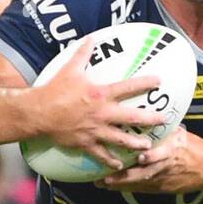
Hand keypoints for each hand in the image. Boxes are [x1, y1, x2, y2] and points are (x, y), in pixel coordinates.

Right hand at [34, 33, 166, 169]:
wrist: (39, 113)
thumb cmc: (54, 90)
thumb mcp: (70, 69)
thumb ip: (83, 54)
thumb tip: (90, 39)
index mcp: (101, 94)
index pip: (128, 87)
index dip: (145, 83)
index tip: (159, 81)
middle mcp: (102, 113)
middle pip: (132, 117)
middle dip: (150, 119)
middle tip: (163, 120)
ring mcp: (95, 130)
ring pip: (121, 139)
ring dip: (135, 143)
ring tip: (147, 146)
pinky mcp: (86, 143)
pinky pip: (101, 154)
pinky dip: (110, 160)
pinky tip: (119, 165)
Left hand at [98, 127, 202, 192]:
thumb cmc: (194, 148)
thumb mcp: (181, 134)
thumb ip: (163, 129)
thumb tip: (144, 113)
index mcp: (173, 149)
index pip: (158, 153)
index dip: (147, 156)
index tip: (132, 156)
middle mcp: (166, 166)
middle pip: (142, 173)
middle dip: (122, 175)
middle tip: (103, 175)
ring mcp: (162, 179)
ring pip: (138, 183)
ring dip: (119, 184)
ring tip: (102, 183)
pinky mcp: (161, 188)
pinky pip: (141, 188)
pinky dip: (126, 188)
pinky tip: (112, 187)